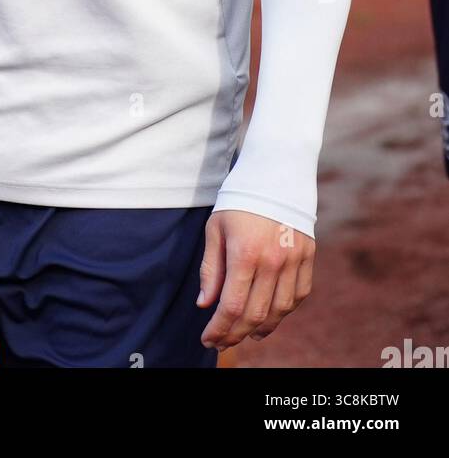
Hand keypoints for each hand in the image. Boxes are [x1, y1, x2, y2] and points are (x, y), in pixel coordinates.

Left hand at [198, 209, 314, 350]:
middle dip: (236, 334)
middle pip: (255, 314)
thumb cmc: (238, 200)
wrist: (276, 173)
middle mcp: (273, 261)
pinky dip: (284, 311)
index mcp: (245, 254)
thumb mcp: (215, 228)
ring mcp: (294, 260)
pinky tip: (271, 314)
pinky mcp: (308, 256)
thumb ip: (211, 269)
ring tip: (246, 333)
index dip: (219, 329)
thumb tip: (205, 304)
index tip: (207, 339)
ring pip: (280, 311)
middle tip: (222, 342)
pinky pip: (299, 295)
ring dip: (262, 328)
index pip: (231, 306)